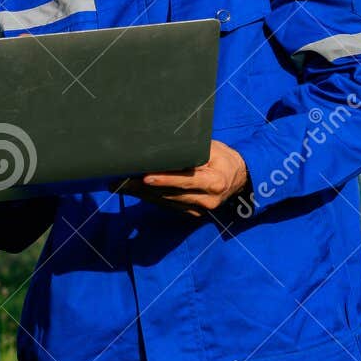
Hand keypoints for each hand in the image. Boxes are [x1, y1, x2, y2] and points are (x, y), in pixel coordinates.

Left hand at [127, 140, 249, 215]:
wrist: (239, 177)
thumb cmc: (223, 157)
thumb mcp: (212, 149)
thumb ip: (192, 151)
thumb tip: (164, 147)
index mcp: (215, 182)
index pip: (186, 180)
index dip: (165, 180)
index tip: (145, 178)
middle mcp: (207, 200)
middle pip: (171, 194)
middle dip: (145, 188)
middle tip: (122, 180)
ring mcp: (200, 210)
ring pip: (167, 201)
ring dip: (143, 194)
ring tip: (121, 185)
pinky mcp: (193, 213)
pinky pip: (169, 205)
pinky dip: (151, 198)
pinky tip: (135, 191)